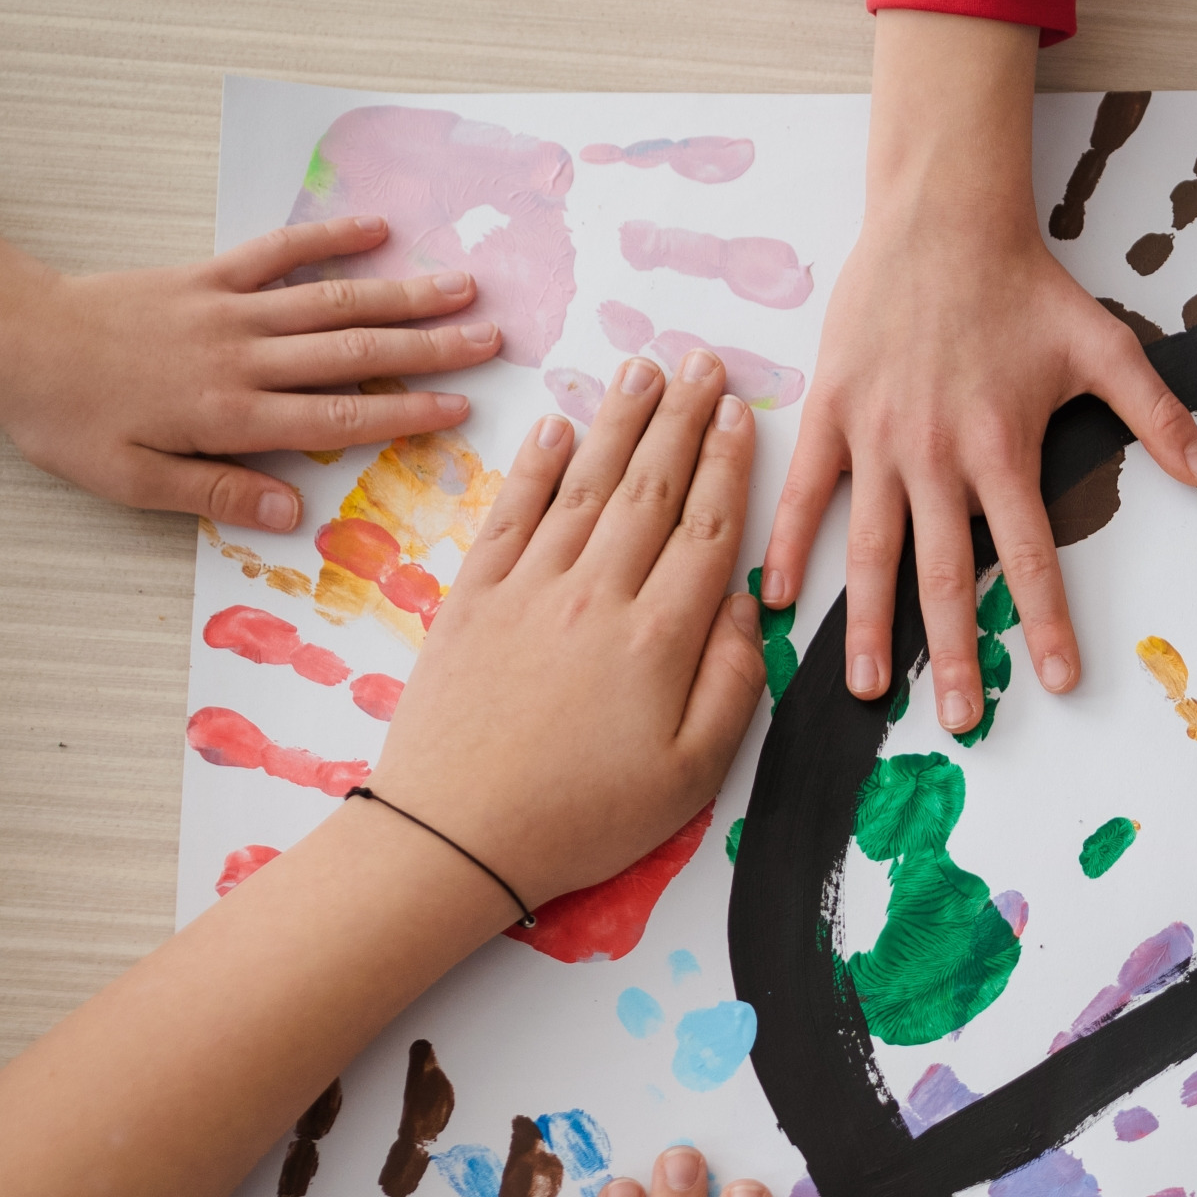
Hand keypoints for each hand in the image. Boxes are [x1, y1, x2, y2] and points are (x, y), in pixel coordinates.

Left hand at [0, 128, 490, 530]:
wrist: (8, 334)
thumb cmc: (64, 418)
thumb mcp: (130, 480)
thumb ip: (217, 491)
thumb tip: (294, 509)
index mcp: (230, 414)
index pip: (336, 415)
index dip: (404, 413)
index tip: (461, 410)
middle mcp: (242, 356)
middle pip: (351, 352)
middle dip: (427, 347)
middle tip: (492, 339)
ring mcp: (227, 309)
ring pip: (329, 302)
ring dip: (400, 294)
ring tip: (461, 286)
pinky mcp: (205, 275)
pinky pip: (275, 254)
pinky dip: (327, 239)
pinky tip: (376, 230)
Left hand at [377, 351, 765, 907]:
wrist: (454, 833)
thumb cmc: (584, 818)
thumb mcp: (691, 774)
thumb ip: (730, 683)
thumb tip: (742, 607)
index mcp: (660, 638)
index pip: (709, 529)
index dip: (728, 464)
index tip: (742, 412)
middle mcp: (598, 594)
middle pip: (652, 488)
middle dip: (682, 419)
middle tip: (703, 362)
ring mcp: (530, 589)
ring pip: (586, 484)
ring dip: (618, 422)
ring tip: (643, 370)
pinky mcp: (473, 599)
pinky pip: (512, 513)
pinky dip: (534, 465)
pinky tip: (554, 427)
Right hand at [762, 11, 1196, 733]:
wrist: (943, 216)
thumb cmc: (1023, 283)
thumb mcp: (1104, 346)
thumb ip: (1155, 415)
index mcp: (1000, 447)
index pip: (1026, 556)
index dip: (1046, 623)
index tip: (1059, 682)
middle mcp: (935, 455)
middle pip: (942, 575)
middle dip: (954, 654)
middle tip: (960, 721)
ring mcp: (876, 437)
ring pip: (870, 549)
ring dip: (868, 625)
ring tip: (865, 688)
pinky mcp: (832, 411)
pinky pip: (807, 493)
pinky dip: (789, 547)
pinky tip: (779, 603)